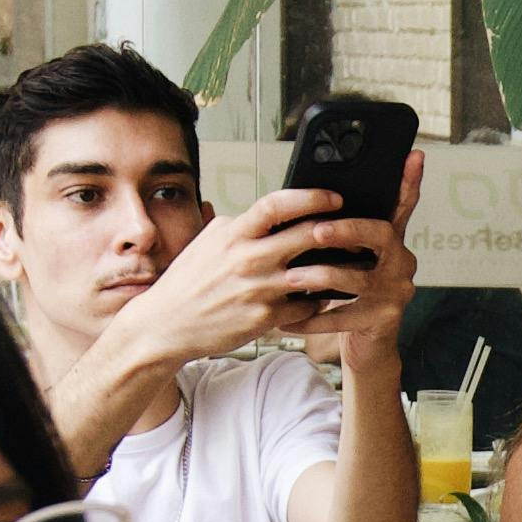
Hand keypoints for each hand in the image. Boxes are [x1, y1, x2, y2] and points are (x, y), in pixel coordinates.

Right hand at [123, 185, 378, 374]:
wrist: (165, 325)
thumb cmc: (188, 282)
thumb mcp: (208, 243)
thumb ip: (239, 226)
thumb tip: (268, 213)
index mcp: (234, 234)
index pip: (278, 205)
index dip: (311, 197)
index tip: (334, 196)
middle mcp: (248, 259)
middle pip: (307, 236)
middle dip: (337, 231)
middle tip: (356, 229)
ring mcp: (258, 289)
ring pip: (314, 273)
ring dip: (337, 268)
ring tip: (353, 263)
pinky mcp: (264, 318)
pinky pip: (305, 305)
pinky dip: (318, 299)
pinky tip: (325, 296)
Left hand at [274, 151, 421, 381]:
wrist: (367, 346)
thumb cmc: (350, 296)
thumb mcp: (350, 261)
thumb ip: (341, 236)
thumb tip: (308, 208)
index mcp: (392, 242)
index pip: (403, 205)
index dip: (409, 181)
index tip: (414, 155)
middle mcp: (401, 262)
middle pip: (381, 235)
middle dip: (347, 230)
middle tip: (316, 230)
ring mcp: (396, 292)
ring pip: (358, 279)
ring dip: (320, 277)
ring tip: (291, 277)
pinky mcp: (385, 320)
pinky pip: (345, 316)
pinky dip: (312, 318)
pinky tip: (288, 319)